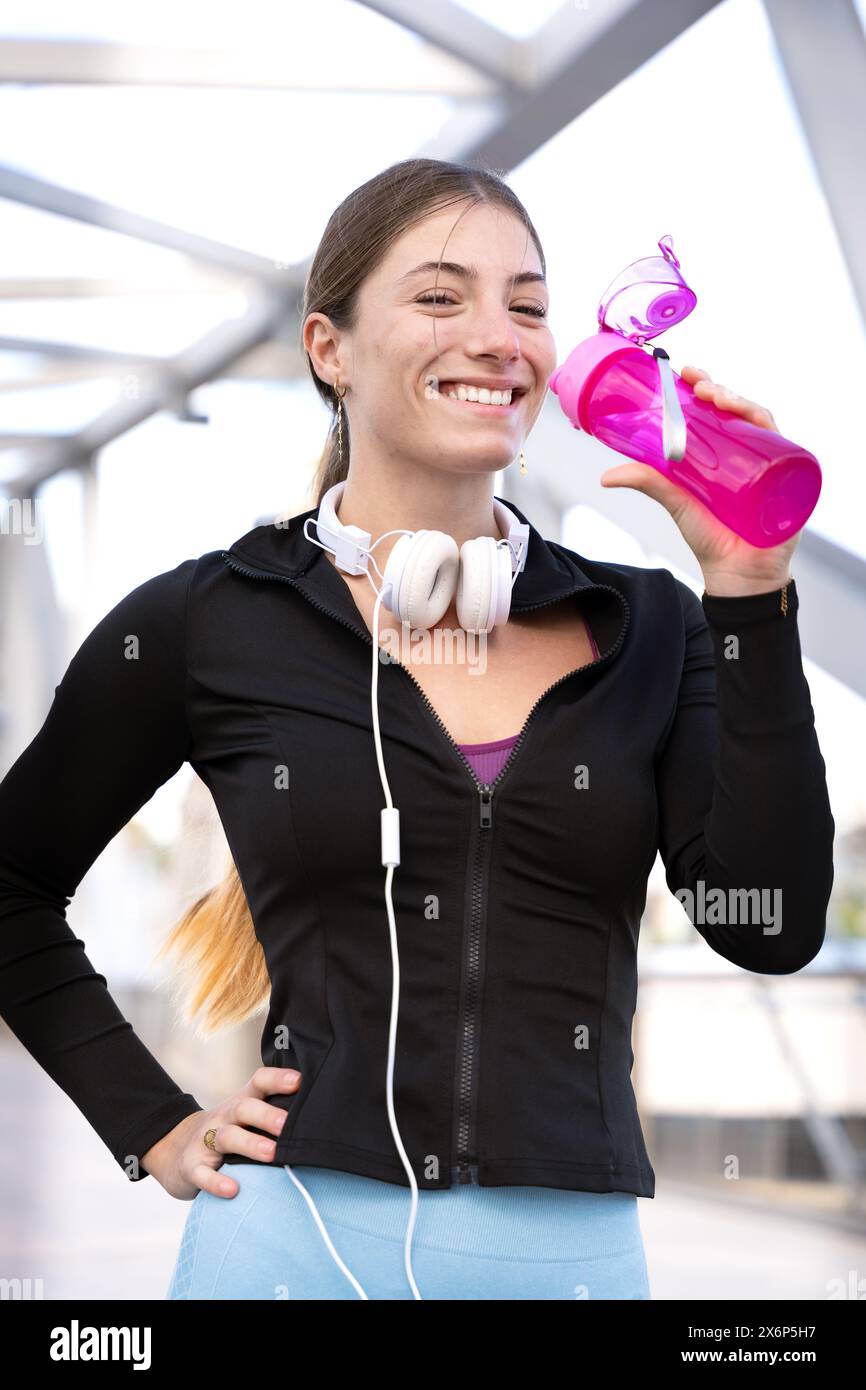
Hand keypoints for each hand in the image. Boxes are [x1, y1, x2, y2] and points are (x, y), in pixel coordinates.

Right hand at [140, 1066, 301, 1199]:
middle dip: (268, 1115)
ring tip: (271, 1154)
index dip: (277, 1079)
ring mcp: (204, 1141)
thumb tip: (319, 1120)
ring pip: (227, 1136)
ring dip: (250, 1144)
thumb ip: (273, 1116)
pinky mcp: (191, 1167)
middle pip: (244, 1108)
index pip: (258, 1082)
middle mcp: (223, 1117)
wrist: (171, 1149)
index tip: (300, 1081)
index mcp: (240, 1103)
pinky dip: (217, 1182)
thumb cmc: (224, 1133)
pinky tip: (233, 1190)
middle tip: (289, 1125)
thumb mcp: (243, 1119)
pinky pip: (202, 1173)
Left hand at [599, 363, 796, 596]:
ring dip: (739, 402)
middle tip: (697, 384)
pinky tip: (754, 418)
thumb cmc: (709, 537)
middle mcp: (746, 451)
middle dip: (718, 389)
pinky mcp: (787, 476)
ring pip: (758, 420)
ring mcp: (768, 461)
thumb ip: (648, 482)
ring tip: (716, 397)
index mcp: (720, 451)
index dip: (704, 387)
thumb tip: (605, 476)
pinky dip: (770, 427)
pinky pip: (784, 444)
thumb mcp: (675, 502)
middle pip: (737, 410)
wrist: (737, 574)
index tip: (685, 374)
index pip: (715, 411)